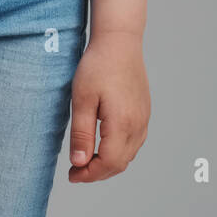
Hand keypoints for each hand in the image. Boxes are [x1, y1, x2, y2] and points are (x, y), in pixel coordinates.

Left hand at [67, 31, 149, 181]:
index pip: (109, 163)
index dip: (89, 174)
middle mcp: (138, 125)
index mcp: (123, 123)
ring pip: (128, 155)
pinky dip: (118, 151)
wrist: (119, 42)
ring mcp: (144, 119)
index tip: (71, 175)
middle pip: (120, 163)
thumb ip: (81, 133)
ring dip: (108, 163)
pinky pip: (134, 142)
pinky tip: (103, 145)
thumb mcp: (82, 99)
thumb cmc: (98, 65)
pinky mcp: (144, 112)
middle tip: (75, 171)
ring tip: (86, 159)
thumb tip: (80, 162)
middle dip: (97, 172)